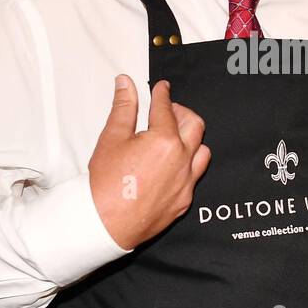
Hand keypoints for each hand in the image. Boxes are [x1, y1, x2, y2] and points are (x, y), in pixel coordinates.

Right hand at [88, 75, 210, 249]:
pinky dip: (187, 165)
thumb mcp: (111, 138)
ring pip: (202, 151)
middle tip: (167, 112)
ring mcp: (186, 182)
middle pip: (195, 125)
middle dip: (182, 113)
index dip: (162, 94)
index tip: (161, 89)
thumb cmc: (106, 183)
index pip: (166, 108)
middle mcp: (182, 160)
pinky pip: (195, 177)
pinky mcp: (184, 201)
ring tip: (173, 138)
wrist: (105, 223)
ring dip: (191, 140)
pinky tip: (172, 165)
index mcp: (165, 140)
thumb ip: (123, 108)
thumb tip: (126, 84)